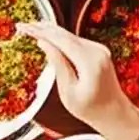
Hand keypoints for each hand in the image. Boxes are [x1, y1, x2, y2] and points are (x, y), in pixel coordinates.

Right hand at [17, 21, 138, 139]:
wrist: (115, 114)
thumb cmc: (90, 109)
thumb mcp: (68, 91)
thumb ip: (57, 64)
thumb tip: (43, 43)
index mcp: (90, 62)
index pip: (60, 40)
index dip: (40, 32)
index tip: (23, 28)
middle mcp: (97, 51)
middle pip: (65, 34)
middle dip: (42, 28)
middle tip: (23, 25)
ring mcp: (100, 50)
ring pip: (69, 35)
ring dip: (50, 31)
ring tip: (31, 27)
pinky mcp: (98, 51)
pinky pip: (75, 40)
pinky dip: (60, 37)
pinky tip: (47, 35)